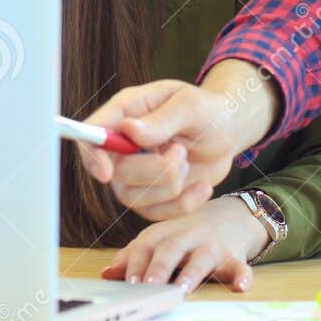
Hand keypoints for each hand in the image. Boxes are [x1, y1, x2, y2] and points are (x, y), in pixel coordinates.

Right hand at [82, 61, 278, 220]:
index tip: (106, 173)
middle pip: (116, 173)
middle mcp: (123, 146)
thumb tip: (129, 130)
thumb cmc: (208, 111)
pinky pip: (158, 214)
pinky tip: (201, 186)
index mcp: (126, 113)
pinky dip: (185, 203)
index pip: (92, 134)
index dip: (91, 155)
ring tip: (188, 160)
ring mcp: (134, 175)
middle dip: (156, 169)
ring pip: (136, 198)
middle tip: (181, 151)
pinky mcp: (152, 198)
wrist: (228, 133)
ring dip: (171, 183)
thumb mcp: (192, 107)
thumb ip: (162, 119)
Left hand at [100, 196, 266, 291]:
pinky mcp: (235, 256)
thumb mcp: (160, 238)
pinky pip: (240, 266)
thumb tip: (105, 275)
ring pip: (201, 259)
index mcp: (164, 233)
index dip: (135, 262)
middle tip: (148, 287)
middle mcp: (186, 236)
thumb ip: (134, 256)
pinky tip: (241, 287)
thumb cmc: (187, 234)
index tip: (125, 283)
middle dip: (159, 268)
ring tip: (182, 290)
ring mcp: (211, 246)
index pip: (145, 245)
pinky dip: (242, 276)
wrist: (233, 215)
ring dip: (191, 274)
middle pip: (170, 249)